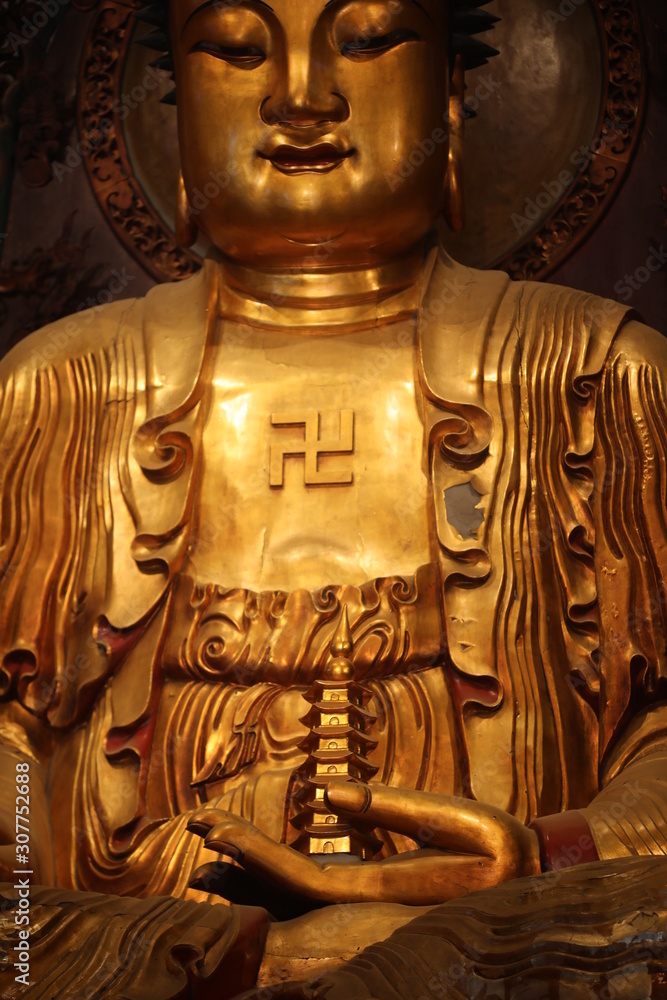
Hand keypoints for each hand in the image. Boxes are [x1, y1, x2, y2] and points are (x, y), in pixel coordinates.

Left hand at [187, 781, 540, 916]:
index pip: (301, 878)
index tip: (216, 828)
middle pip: (284, 889)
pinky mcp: (372, 892)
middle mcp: (365, 906)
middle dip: (239, 856)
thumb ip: (392, 809)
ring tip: (209, 840)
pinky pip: (312, 886)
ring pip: (294, 892)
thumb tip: (323, 794)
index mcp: (382, 889)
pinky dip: (276, 871)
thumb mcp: (458, 820)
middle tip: (197, 824)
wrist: (530, 878)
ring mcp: (366, 904)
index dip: (254, 855)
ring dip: (250, 866)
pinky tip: (255, 856)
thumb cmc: (499, 848)